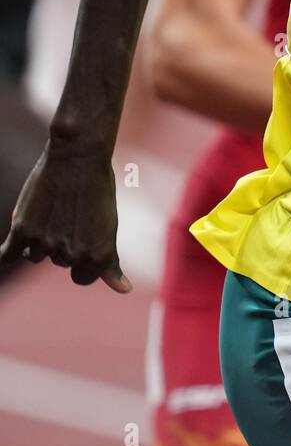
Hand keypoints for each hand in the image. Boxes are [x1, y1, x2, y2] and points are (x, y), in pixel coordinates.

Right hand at [0, 141, 130, 291]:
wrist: (79, 155)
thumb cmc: (97, 188)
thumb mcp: (109, 226)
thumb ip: (110, 261)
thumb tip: (125, 290)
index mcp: (98, 257)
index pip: (83, 277)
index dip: (82, 258)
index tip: (82, 237)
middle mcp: (73, 255)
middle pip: (59, 262)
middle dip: (62, 242)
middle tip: (70, 213)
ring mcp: (46, 245)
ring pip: (36, 255)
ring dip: (39, 239)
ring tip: (52, 210)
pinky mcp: (22, 232)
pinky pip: (8, 255)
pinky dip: (5, 254)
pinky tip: (5, 252)